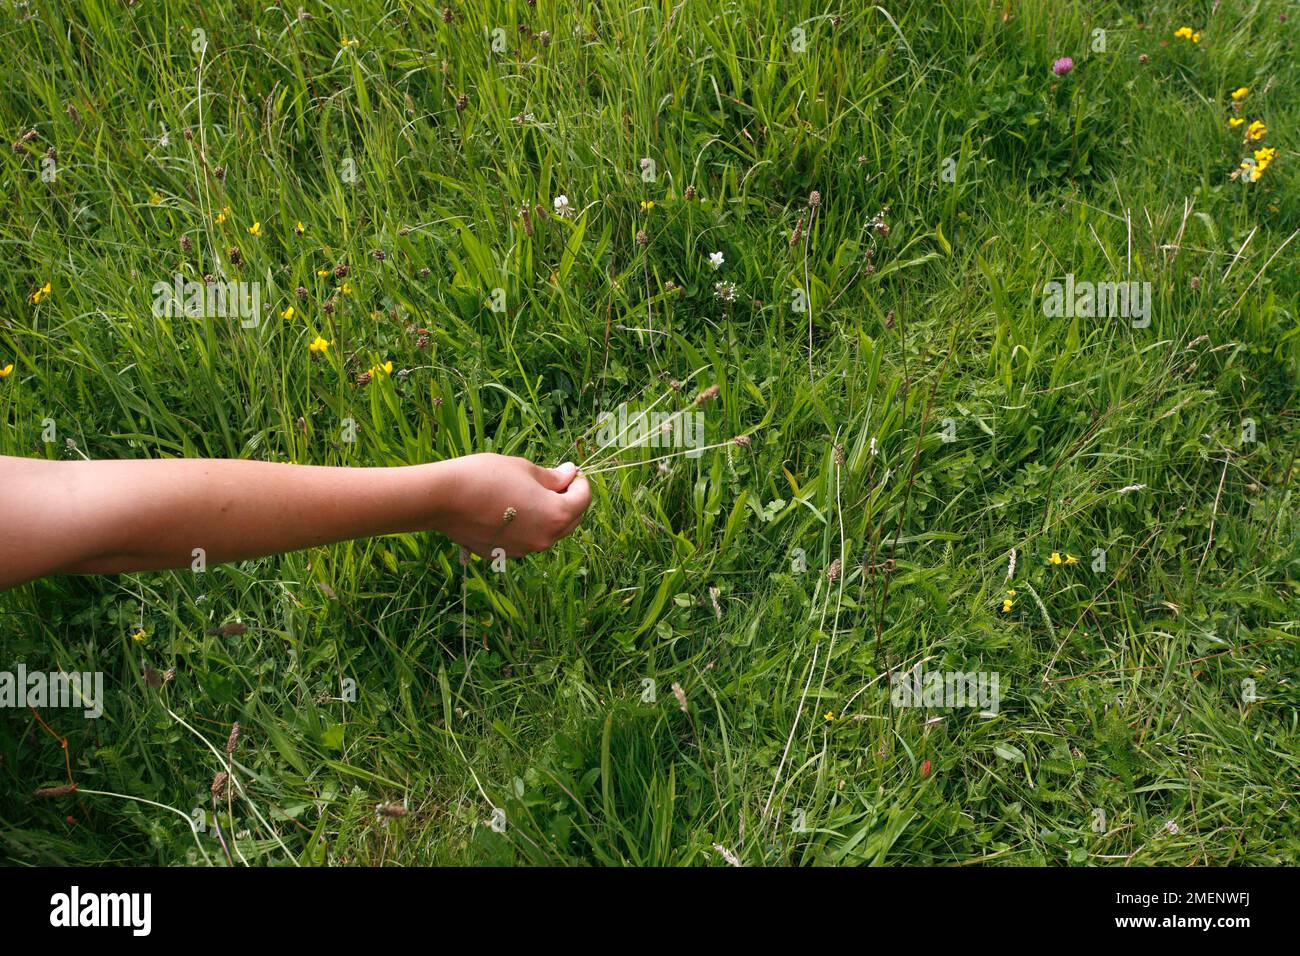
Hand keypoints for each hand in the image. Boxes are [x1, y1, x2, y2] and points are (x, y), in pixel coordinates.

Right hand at [432, 453, 591, 557]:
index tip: (569, 471)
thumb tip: (570, 475)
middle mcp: (545, 539)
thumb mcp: (525, 469)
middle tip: (554, 481)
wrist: (444, 499)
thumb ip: (553, 477)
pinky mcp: (504, 554)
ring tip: (528, 494)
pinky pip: (525, 540)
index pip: (583, 499)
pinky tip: (507, 509)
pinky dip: (525, 526)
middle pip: (570, 520)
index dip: (580, 482)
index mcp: (556, 515)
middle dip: (568, 500)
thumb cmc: (486, 477)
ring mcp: (524, 550)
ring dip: (547, 515)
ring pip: (547, 532)